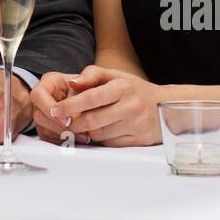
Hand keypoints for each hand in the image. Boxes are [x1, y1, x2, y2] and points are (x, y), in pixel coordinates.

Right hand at [30, 72, 90, 144]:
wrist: (92, 97)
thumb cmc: (90, 86)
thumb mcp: (89, 81)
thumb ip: (81, 90)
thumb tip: (76, 102)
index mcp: (48, 82)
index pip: (38, 95)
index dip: (50, 108)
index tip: (67, 119)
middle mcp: (42, 99)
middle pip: (40, 116)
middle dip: (60, 127)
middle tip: (80, 133)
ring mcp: (43, 115)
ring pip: (45, 131)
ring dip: (65, 137)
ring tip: (85, 138)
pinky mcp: (47, 130)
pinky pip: (51, 140)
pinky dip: (65, 141)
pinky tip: (80, 140)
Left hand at [39, 64, 163, 145]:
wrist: (163, 106)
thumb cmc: (133, 89)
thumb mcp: (115, 75)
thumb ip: (92, 74)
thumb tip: (72, 83)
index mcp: (123, 86)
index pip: (91, 97)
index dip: (70, 105)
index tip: (55, 110)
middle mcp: (131, 106)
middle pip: (93, 120)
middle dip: (74, 123)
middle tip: (64, 123)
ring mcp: (135, 125)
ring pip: (99, 134)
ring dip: (87, 132)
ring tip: (84, 125)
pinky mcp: (138, 140)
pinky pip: (110, 144)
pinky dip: (101, 140)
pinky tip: (101, 131)